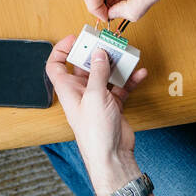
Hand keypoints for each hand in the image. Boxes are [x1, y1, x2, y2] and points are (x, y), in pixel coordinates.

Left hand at [46, 36, 148, 188]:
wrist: (112, 157)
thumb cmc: (95, 132)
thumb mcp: (94, 96)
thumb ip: (98, 72)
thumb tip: (99, 53)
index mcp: (68, 90)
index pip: (56, 65)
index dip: (61, 50)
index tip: (75, 38)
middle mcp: (81, 92)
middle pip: (85, 66)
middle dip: (96, 53)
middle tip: (108, 42)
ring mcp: (97, 98)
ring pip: (105, 74)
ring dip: (116, 64)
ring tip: (127, 55)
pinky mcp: (113, 104)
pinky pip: (121, 86)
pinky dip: (130, 79)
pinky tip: (139, 73)